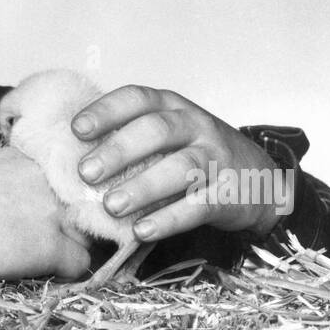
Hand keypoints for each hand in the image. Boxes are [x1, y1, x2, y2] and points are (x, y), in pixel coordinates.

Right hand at [0, 147, 91, 279]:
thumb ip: (20, 174)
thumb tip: (32, 195)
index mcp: (33, 157)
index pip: (73, 178)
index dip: (66, 198)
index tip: (54, 211)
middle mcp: (50, 179)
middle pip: (83, 204)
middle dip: (72, 221)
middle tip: (50, 235)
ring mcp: (53, 212)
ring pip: (87, 233)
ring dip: (71, 245)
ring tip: (44, 254)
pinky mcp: (50, 245)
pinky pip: (80, 263)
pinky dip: (65, 270)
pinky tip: (41, 269)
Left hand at [70, 86, 289, 241]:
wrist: (259, 179)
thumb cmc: (195, 154)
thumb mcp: (168, 133)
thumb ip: (129, 136)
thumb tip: (70, 152)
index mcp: (173, 107)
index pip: (138, 98)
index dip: (107, 110)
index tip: (76, 129)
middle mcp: (196, 126)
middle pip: (157, 130)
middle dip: (118, 150)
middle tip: (85, 173)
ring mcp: (216, 159)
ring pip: (180, 168)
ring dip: (142, 186)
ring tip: (110, 206)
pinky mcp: (229, 195)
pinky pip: (198, 206)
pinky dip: (168, 219)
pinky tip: (141, 231)